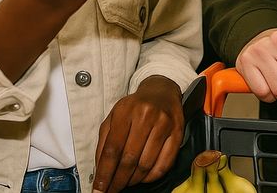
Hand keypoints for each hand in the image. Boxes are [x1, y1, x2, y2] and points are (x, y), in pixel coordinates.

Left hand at [93, 75, 183, 192]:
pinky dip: (151, 177)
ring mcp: (164, 125)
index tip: (98, 188)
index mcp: (126, 111)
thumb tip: (100, 169)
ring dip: (133, 180)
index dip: (104, 173)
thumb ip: (105, 140)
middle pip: (129, 159)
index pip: (112, 149)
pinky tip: (143, 178)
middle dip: (118, 180)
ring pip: (146, 164)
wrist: (162, 92)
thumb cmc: (135, 107)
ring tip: (126, 183)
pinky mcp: (177, 134)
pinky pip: (164, 164)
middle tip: (112, 191)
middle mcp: (146, 116)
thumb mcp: (115, 116)